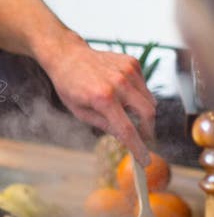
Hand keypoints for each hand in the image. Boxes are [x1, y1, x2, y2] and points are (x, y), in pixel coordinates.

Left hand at [45, 39, 155, 164]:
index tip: (145, 160)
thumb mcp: (80, 112)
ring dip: (143, 111)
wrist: (67, 55)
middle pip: (148, 114)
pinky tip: (121, 91)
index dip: (138, 148)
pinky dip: (138, 94)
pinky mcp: (132, 62)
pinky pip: (144, 86)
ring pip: (150, 100)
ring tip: (124, 109)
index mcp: (103, 98)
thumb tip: (127, 139)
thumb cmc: (70, 85)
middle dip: (148, 130)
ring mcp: (128, 70)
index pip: (128, 130)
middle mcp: (119, 82)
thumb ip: (105, 126)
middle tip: (143, 138)